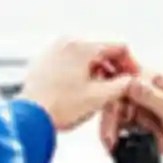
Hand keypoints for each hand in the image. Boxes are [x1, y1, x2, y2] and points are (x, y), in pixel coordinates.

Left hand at [18, 39, 138, 131]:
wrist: (29, 118)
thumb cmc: (57, 108)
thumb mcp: (99, 97)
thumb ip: (122, 85)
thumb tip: (131, 81)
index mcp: (81, 47)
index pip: (118, 47)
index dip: (131, 64)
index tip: (133, 77)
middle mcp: (66, 43)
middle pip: (101, 51)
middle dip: (113, 69)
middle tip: (120, 87)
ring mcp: (53, 51)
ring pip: (86, 56)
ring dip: (98, 71)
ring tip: (100, 91)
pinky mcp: (44, 61)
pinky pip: (70, 62)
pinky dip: (81, 72)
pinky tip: (82, 90)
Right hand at [99, 72, 162, 162]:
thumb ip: (153, 97)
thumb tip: (133, 83)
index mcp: (156, 82)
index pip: (126, 80)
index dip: (113, 93)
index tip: (110, 108)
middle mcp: (147, 94)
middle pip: (117, 99)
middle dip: (110, 116)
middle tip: (110, 135)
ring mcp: (143, 110)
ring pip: (116, 114)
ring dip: (110, 128)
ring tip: (112, 144)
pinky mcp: (141, 126)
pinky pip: (122, 129)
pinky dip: (115, 137)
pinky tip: (114, 145)